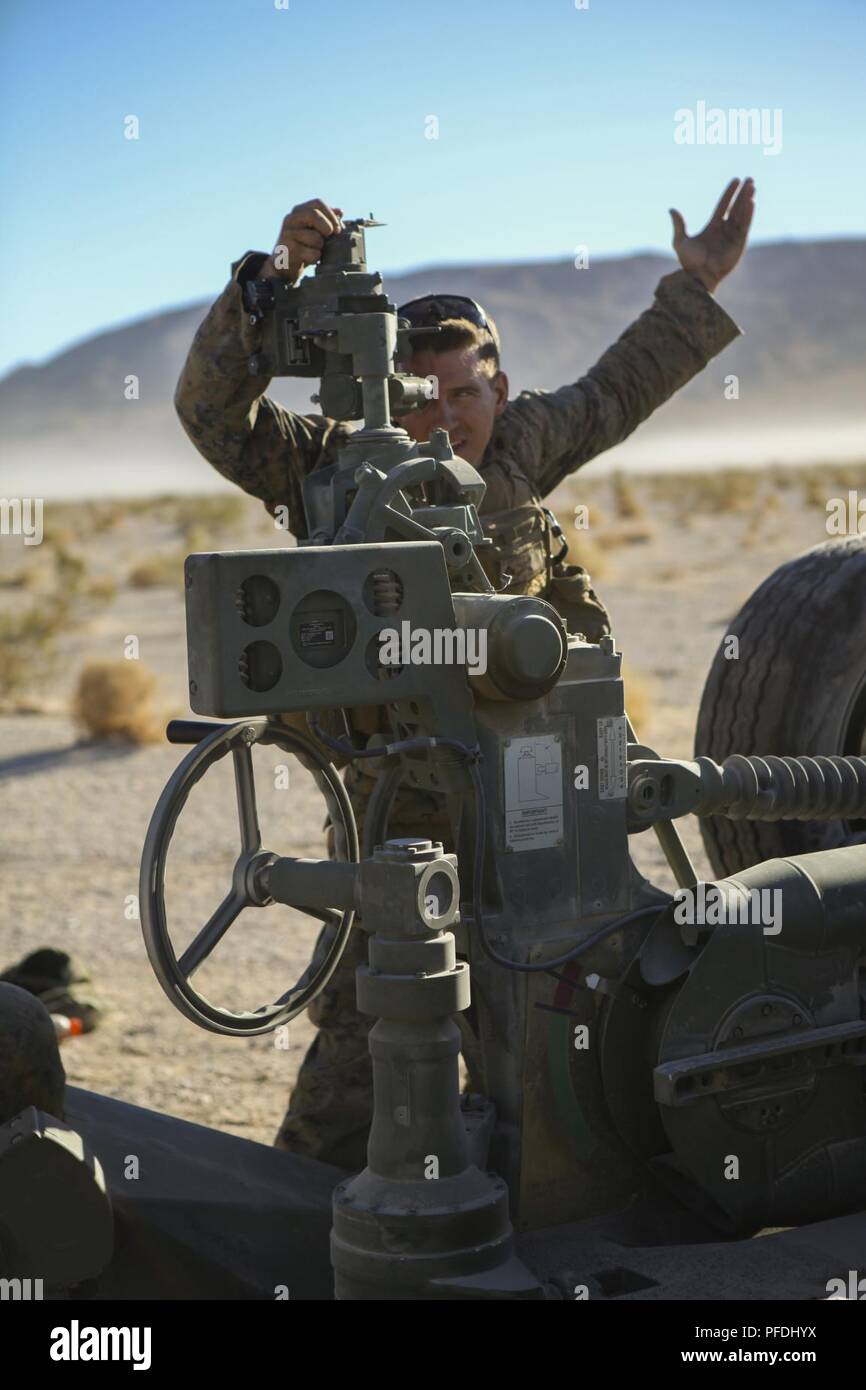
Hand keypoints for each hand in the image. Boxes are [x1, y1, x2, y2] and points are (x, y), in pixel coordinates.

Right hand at [259, 199, 343, 281]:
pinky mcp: (289, 250)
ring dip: (321, 247)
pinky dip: (316, 258)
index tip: (338, 228)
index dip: (331, 215)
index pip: (318, 203)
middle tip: (330, 237)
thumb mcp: (314, 229)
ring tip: (315, 250)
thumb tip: (340, 211)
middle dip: (327, 227)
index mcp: (298, 211)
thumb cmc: (304, 244)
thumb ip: (326, 219)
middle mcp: (290, 219)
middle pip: (314, 215)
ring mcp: (287, 234)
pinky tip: (309, 259)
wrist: (285, 264)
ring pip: (316, 238)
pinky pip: (313, 253)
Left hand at [669, 178, 754, 292]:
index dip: (729, 193)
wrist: (699, 276)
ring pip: (742, 214)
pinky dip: (748, 214)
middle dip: (742, 194)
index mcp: (712, 227)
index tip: (736, 180)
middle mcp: (724, 230)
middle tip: (750, 179)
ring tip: (752, 186)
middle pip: (735, 207)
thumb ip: (679, 224)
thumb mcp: (680, 241)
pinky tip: (751, 202)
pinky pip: (745, 226)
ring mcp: (733, 236)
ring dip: (747, 200)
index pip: (723, 206)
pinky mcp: (739, 244)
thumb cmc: (689, 262)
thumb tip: (671, 209)